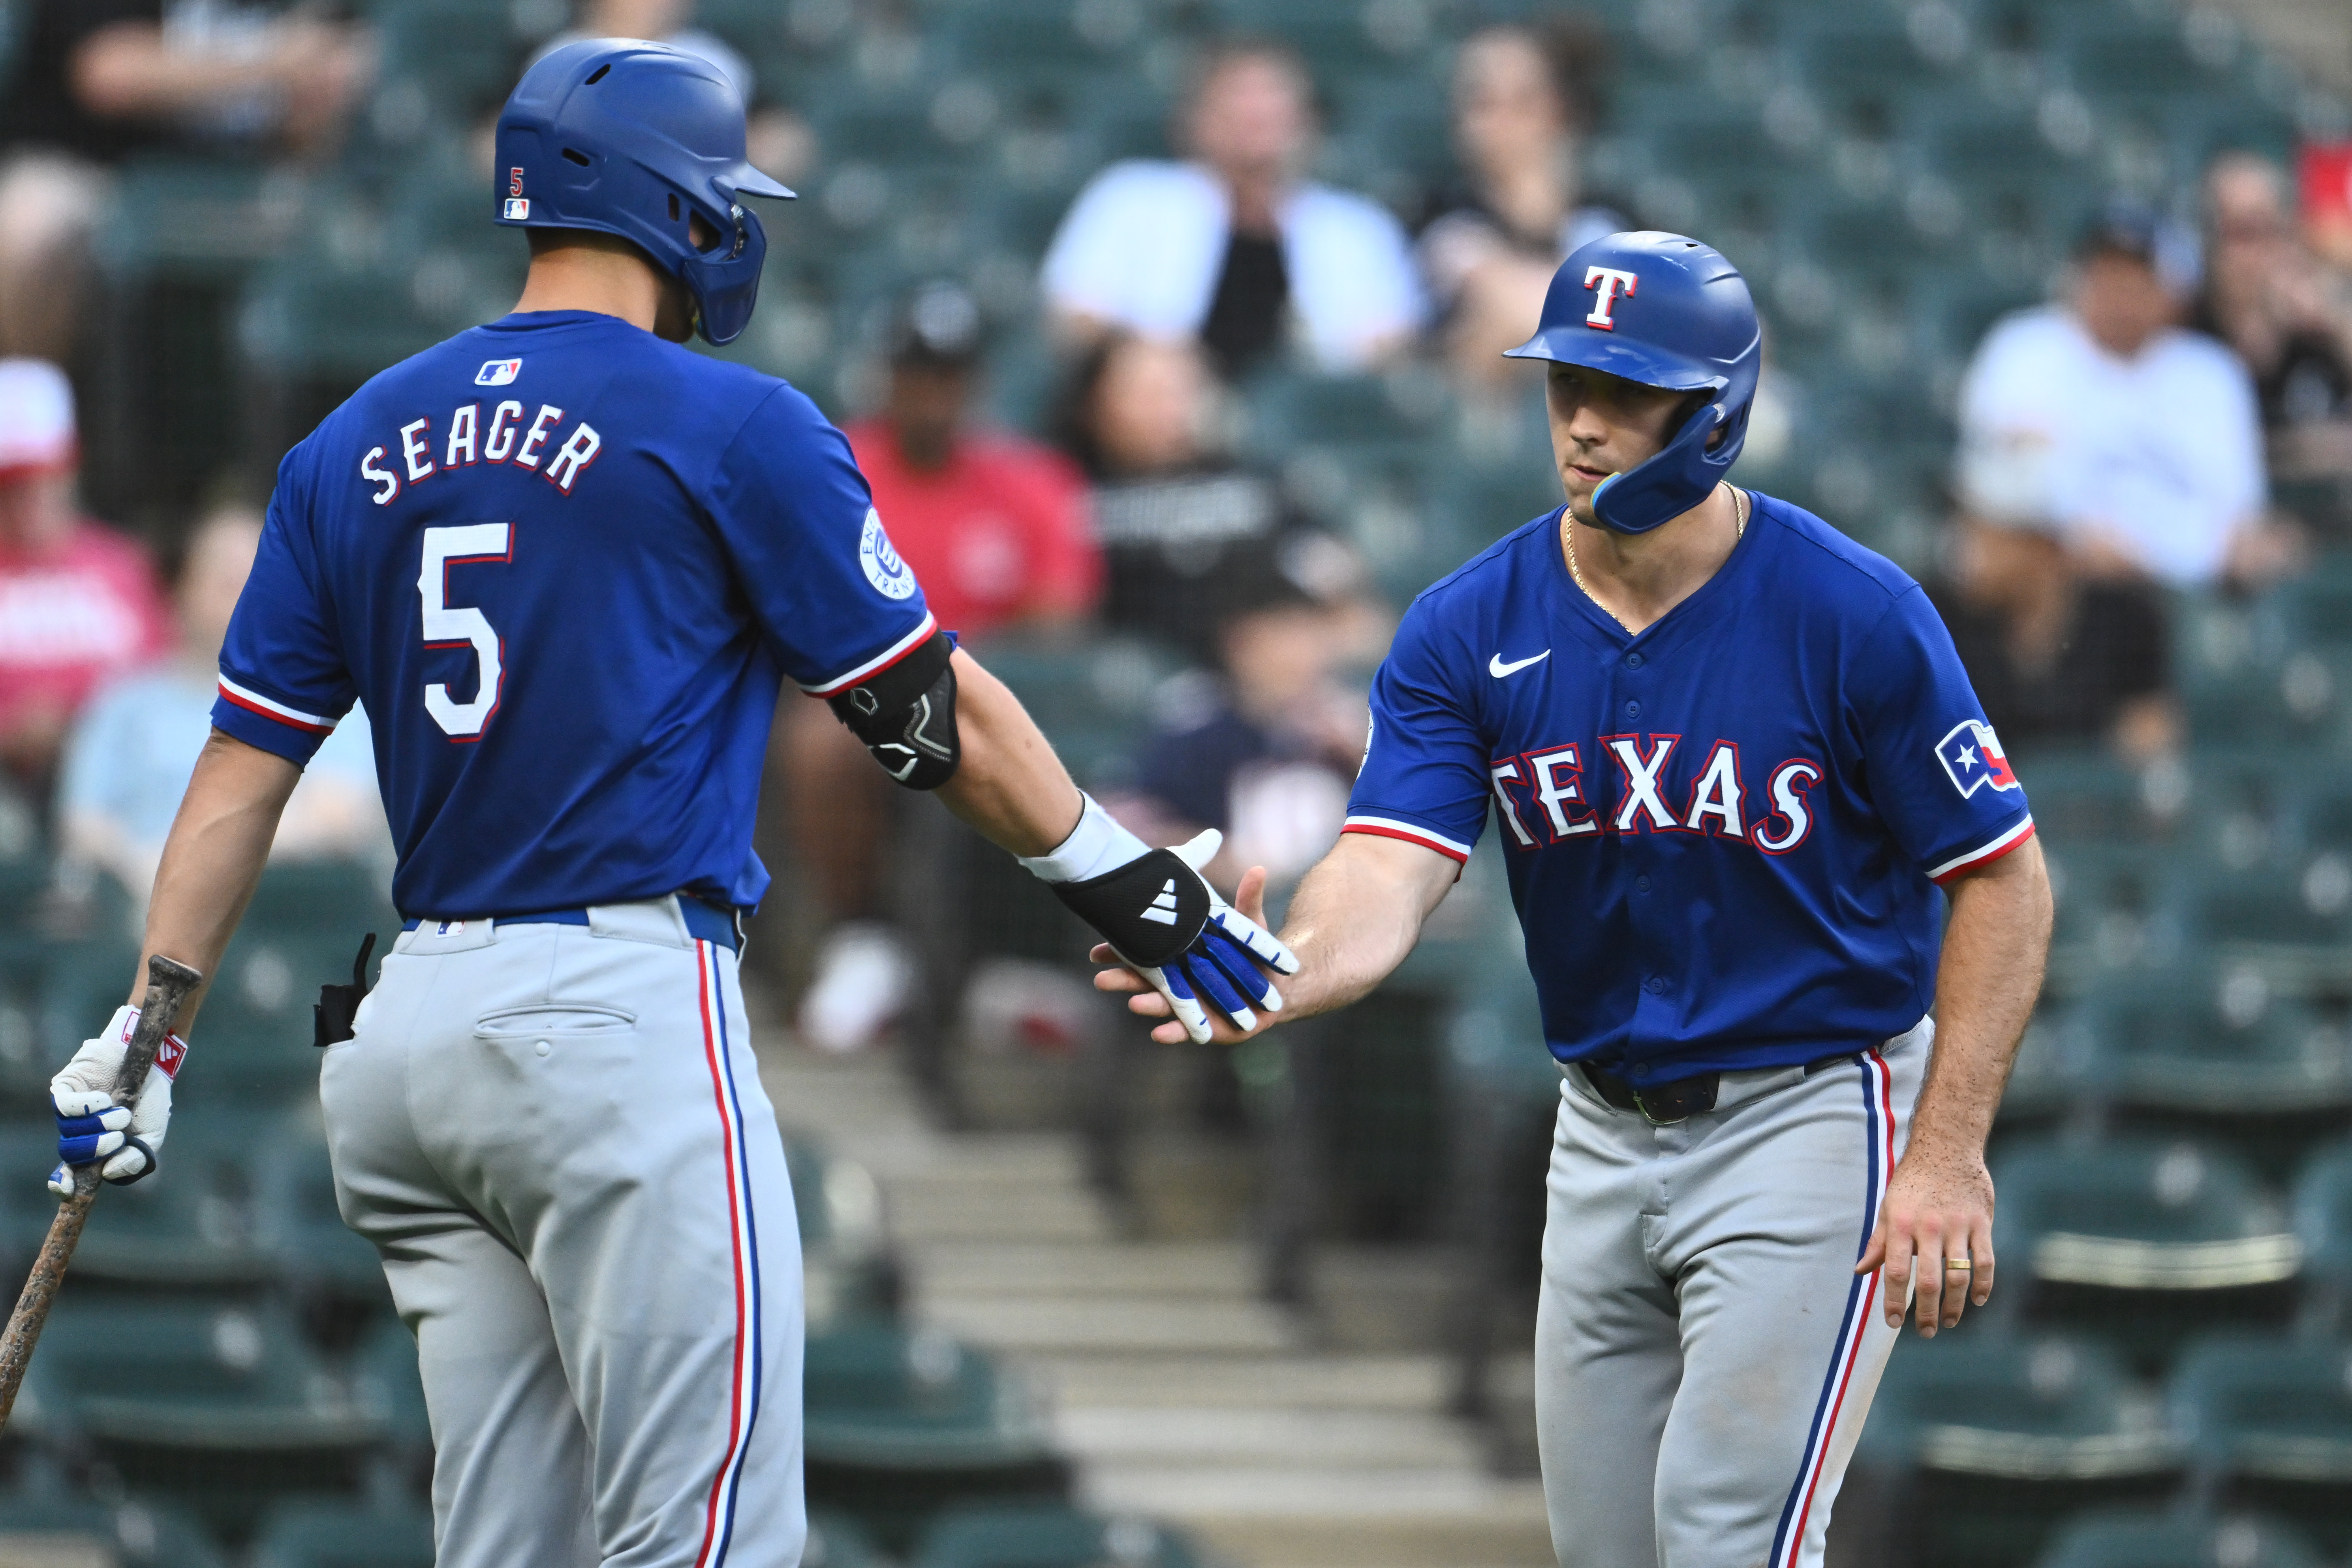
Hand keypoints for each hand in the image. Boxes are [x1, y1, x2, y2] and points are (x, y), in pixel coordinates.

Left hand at [49, 1005, 184, 1194]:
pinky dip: (87, 1108)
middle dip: (95, 1150)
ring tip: (121, 1114)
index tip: (67, 1188)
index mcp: (94, 1150)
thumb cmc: (150, 1101)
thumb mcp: (151, 1135)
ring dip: (99, 1126)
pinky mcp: (64, 1088)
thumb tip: (108, 1173)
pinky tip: (105, 1102)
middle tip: (117, 1139)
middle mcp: (77, 1133)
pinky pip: (63, 1106)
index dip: (64, 1183)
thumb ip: (136, 1160)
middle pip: (70, 1154)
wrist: (151, 1062)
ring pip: (68, 1131)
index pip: (69, 1173)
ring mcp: (68, 1111)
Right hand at [1092, 854, 1285, 1045]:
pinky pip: (1186, 1029)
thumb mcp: (1251, 923)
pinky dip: (1173, 1032)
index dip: (1121, 951)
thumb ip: (1248, 901)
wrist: (1277, 987)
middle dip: (1124, 980)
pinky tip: (1158, 1034)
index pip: (1146, 950)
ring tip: (1133, 1004)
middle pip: (1147, 980)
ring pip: (1163, 1004)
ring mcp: (1190, 1002)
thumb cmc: (1254, 952)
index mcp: (1181, 952)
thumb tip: (1259, 869)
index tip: (1096, 951)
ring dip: (1147, 1005)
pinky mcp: (1204, 1026)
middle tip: (1100, 980)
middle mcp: (1180, 978)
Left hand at [1855, 1137, 1994, 1336]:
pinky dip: (1984, 1285)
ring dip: (1955, 1306)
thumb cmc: (1912, 1184)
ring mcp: (1957, 1226)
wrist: (1945, 1148)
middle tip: (1926, 1332)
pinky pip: (1985, 1261)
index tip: (1892, 1322)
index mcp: (1901, 1225)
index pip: (1895, 1271)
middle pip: (1930, 1281)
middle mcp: (1929, 1227)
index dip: (1894, 1300)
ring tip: (1949, 1322)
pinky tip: (1978, 1300)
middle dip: (1927, 1312)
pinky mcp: (1981, 1223)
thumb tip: (1860, 1272)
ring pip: (1959, 1276)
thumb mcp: (1888, 1209)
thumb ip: (1878, 1243)